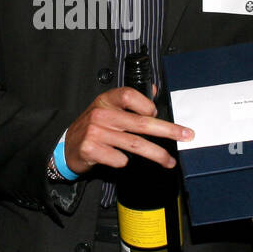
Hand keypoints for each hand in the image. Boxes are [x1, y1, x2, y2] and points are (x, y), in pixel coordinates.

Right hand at [63, 87, 192, 175]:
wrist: (67, 147)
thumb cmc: (92, 127)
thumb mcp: (106, 108)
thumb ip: (128, 101)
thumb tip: (153, 89)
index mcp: (105, 100)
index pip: (129, 95)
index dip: (146, 104)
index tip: (157, 112)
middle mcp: (100, 114)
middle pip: (140, 122)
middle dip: (168, 130)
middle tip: (186, 135)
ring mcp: (95, 132)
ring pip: (135, 144)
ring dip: (157, 154)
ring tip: (169, 161)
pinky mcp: (91, 150)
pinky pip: (120, 159)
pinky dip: (124, 162)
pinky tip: (120, 160)